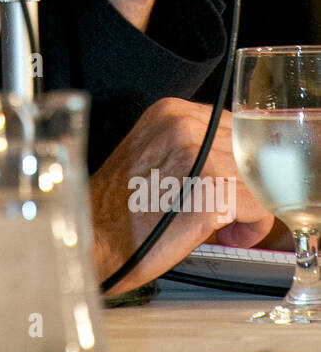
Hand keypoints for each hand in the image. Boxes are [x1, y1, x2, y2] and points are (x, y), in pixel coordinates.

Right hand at [91, 99, 273, 293]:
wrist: (93, 238)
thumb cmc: (119, 209)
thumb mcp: (154, 156)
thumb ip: (194, 147)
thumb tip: (239, 158)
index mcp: (171, 113)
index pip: (237, 127)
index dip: (241, 161)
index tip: (233, 184)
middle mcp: (185, 127)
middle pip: (251, 152)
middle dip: (247, 185)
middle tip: (229, 211)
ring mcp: (199, 156)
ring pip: (258, 180)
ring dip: (250, 209)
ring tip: (223, 227)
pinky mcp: (211, 192)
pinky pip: (259, 207)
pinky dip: (251, 228)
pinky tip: (225, 236)